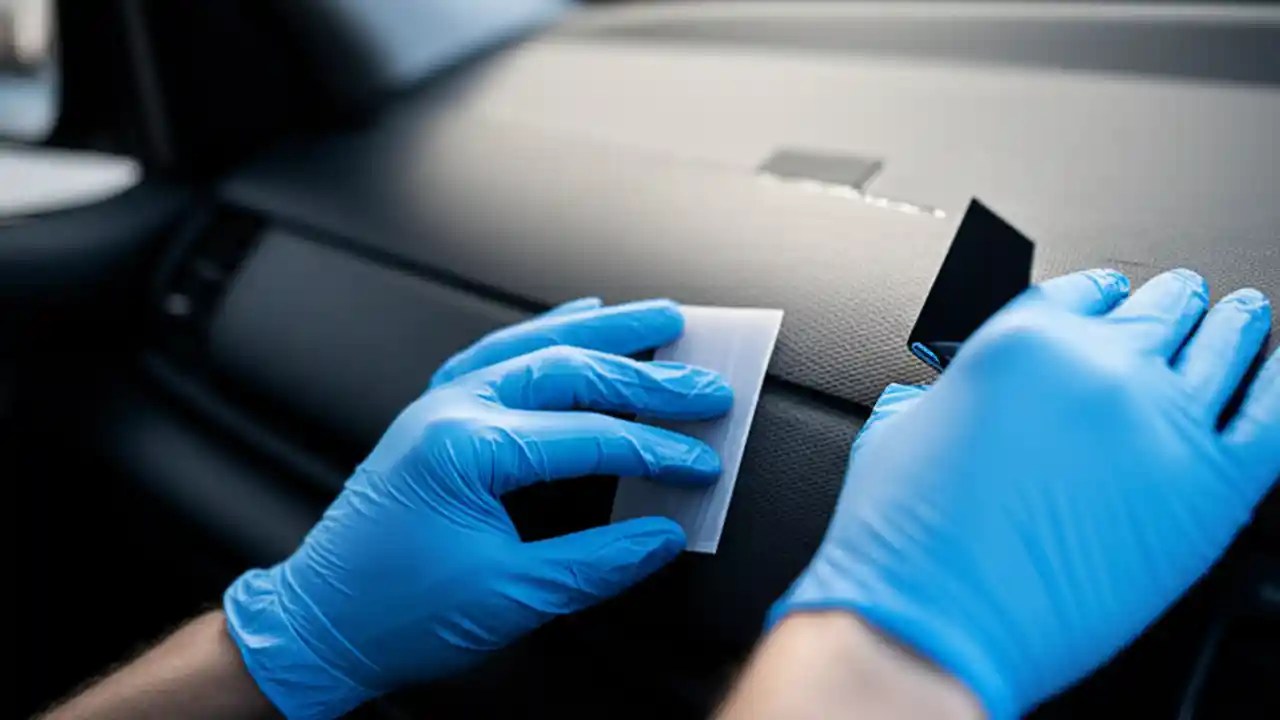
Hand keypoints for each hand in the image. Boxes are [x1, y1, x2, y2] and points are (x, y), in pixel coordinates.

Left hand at [224, 298, 732, 719]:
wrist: (319, 625)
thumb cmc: (396, 614)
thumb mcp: (509, 598)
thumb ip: (595, 563)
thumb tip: (661, 536)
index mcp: (467, 449)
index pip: (589, 435)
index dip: (656, 449)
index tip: (702, 462)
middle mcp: (451, 410)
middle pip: (568, 370)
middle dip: (646, 374)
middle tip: (704, 381)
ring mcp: (439, 406)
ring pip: (534, 345)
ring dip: (602, 330)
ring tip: (659, 318)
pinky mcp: (435, 417)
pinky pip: (499, 356)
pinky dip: (545, 336)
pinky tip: (575, 323)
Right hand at [773, 269, 1279, 717]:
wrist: (935, 620)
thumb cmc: (908, 541)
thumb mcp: (899, 433)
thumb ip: (936, 397)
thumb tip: (938, 400)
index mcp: (1023, 344)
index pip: (1083, 293)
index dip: (1103, 291)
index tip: (1114, 293)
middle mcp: (1099, 369)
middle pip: (1161, 310)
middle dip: (1175, 301)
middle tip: (1186, 299)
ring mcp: (1160, 423)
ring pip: (1226, 347)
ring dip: (1236, 326)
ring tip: (1245, 318)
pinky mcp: (1210, 489)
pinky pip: (1271, 415)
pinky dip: (1278, 386)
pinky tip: (1275, 373)